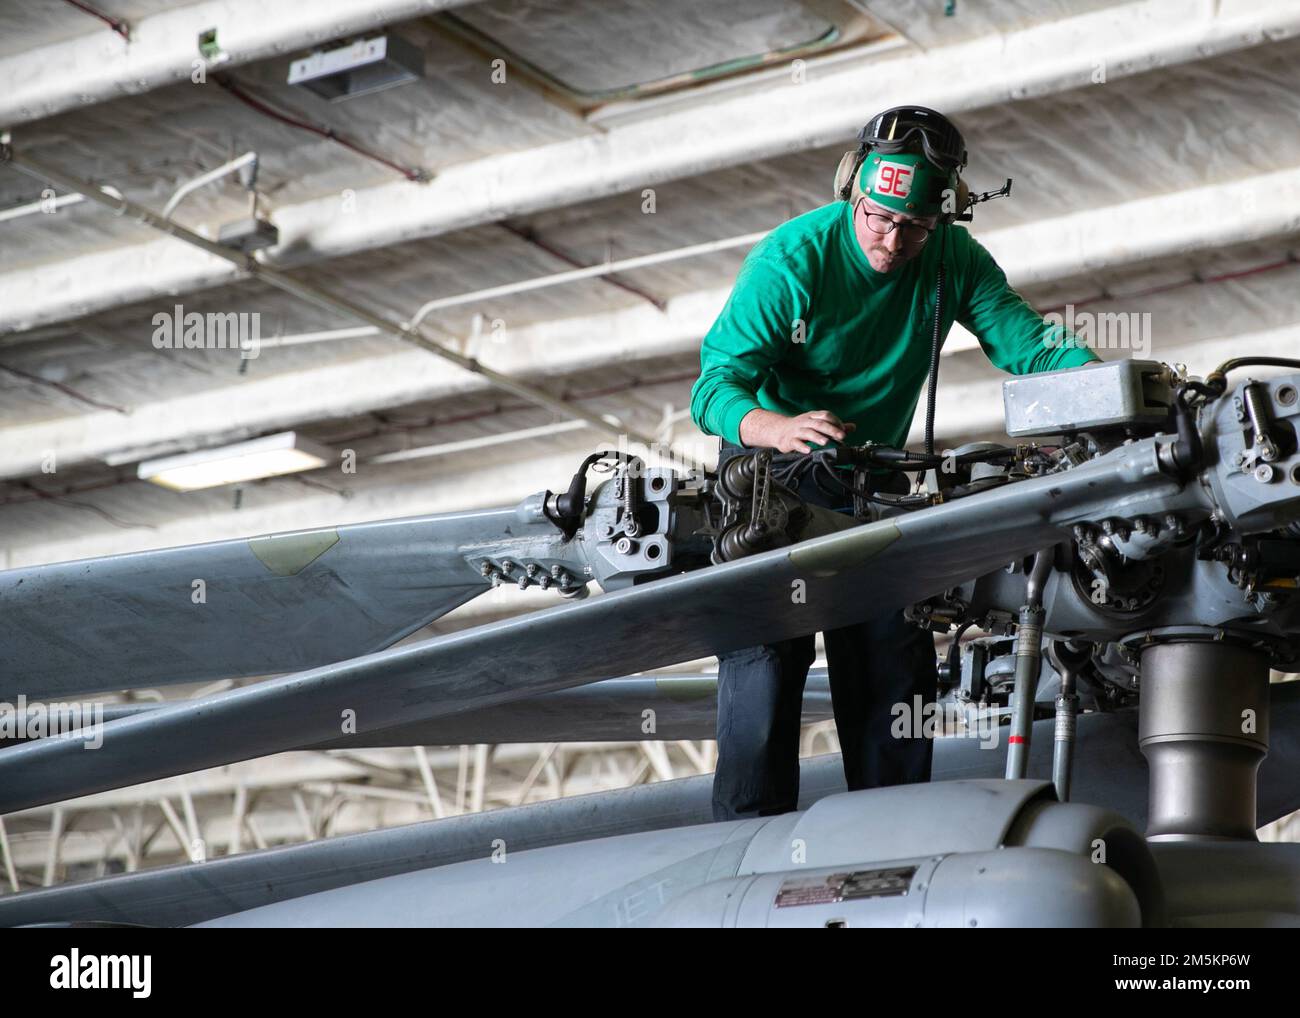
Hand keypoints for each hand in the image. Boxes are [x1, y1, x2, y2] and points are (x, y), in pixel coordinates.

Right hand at [738, 408, 855, 453]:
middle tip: (841, 436)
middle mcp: (805, 422)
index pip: (826, 415)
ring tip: (825, 442)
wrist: (778, 430)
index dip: (835, 422)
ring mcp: (797, 430)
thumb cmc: (801, 428)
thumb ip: (834, 426)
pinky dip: (802, 446)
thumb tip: (852, 427)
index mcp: (813, 416)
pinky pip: (796, 443)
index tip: (843, 431)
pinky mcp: (789, 440)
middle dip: (831, 429)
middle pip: (819, 423)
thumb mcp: (817, 424)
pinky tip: (808, 451)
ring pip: (808, 432)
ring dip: (817, 437)